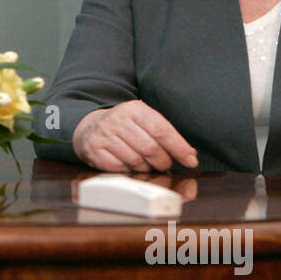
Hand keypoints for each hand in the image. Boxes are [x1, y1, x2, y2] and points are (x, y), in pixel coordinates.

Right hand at [72, 100, 198, 171]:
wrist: (90, 128)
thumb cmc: (125, 127)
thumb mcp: (143, 120)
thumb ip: (164, 134)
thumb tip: (190, 155)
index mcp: (134, 109)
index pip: (161, 130)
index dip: (178, 147)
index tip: (191, 160)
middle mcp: (117, 120)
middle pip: (150, 148)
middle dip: (163, 161)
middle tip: (164, 164)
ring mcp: (104, 136)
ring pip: (136, 161)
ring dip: (146, 167)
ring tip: (145, 163)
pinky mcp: (94, 151)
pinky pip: (121, 168)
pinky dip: (129, 170)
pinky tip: (128, 163)